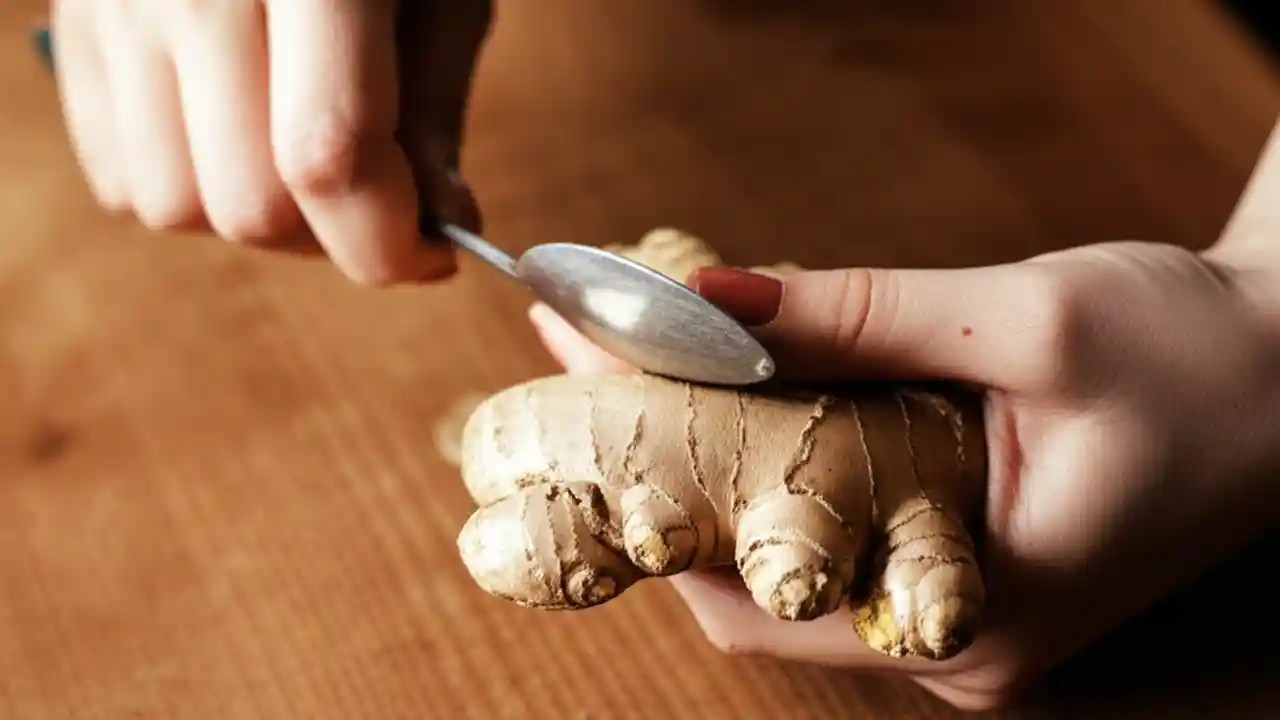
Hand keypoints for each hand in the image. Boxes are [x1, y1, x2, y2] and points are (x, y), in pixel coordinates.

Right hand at [50, 0, 489, 284]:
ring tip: (300, 157)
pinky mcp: (73, 28)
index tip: (433, 255)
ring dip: (256, 217)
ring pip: (176, 206)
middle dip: (330, 236)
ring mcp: (114, 4)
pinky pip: (120, 177)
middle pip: (248, 204)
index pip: (327, 156)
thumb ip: (432, 113)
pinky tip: (237, 132)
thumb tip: (433, 229)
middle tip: (375, 198)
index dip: (387, 242)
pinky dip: (191, 185)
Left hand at [526, 241, 1279, 709]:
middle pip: (756, 587)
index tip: (589, 385)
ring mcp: (959, 617)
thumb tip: (708, 302)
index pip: (755, 590)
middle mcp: (959, 643)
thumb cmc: (1199, 358)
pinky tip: (744, 398)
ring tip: (649, 374)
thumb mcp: (1027, 320)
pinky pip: (836, 539)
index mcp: (980, 618)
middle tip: (597, 371)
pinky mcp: (961, 573)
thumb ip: (860, 315)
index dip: (654, 491)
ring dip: (715, 473)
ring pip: (788, 565)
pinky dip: (778, 474)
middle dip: (665, 480)